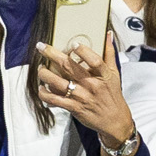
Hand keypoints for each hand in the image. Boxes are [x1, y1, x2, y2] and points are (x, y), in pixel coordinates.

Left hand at [35, 33, 137, 153]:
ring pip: (59, 83)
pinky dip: (46, 94)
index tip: (73, 44)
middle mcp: (92, 85)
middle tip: (41, 47)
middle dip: (53, 55)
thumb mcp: (114, 73)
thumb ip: (110, 53)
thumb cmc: (112, 95)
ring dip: (45, 74)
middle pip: (70, 67)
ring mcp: (81, 97)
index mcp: (103, 75)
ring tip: (40, 68)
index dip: (83, 51)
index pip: (94, 61)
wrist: (114, 120)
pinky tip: (42, 88)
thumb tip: (108, 34)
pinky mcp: (74, 108)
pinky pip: (56, 100)